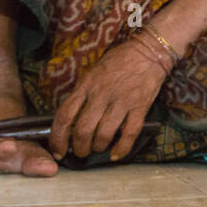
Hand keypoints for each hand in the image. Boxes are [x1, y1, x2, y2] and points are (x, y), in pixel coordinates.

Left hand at [49, 39, 168, 161]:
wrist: (149, 52)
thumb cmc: (119, 61)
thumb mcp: (93, 73)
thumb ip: (82, 93)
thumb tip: (71, 118)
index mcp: (87, 85)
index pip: (65, 115)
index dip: (58, 137)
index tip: (58, 150)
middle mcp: (101, 94)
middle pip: (83, 130)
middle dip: (79, 148)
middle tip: (80, 152)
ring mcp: (121, 101)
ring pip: (104, 135)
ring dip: (98, 148)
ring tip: (98, 149)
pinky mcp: (140, 107)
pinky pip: (129, 134)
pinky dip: (121, 149)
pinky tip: (116, 154)